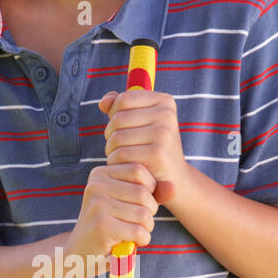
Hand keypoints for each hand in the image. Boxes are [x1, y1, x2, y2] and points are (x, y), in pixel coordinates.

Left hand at [99, 88, 185, 206]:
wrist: (174, 178)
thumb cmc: (151, 147)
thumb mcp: (139, 122)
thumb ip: (119, 106)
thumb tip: (104, 102)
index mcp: (165, 101)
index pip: (123, 99)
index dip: (114, 114)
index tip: (122, 128)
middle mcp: (167, 114)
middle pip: (118, 119)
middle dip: (111, 134)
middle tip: (118, 146)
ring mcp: (164, 134)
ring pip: (117, 137)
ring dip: (111, 150)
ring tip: (121, 157)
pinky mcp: (157, 153)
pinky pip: (121, 154)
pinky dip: (116, 162)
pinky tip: (124, 167)